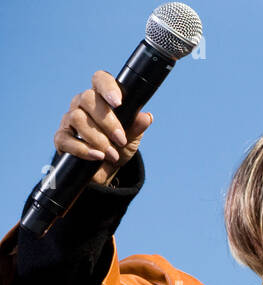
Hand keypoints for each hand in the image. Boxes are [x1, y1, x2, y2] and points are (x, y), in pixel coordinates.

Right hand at [53, 71, 153, 185]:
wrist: (105, 170)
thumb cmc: (118, 147)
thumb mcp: (132, 138)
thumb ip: (137, 127)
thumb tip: (146, 117)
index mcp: (101, 98)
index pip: (100, 80)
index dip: (108, 87)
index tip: (118, 103)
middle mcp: (81, 104)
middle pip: (87, 99)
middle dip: (107, 122)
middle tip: (121, 140)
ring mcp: (69, 119)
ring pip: (77, 118)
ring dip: (98, 138)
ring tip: (112, 154)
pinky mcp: (61, 138)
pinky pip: (66, 139)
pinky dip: (84, 149)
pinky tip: (97, 156)